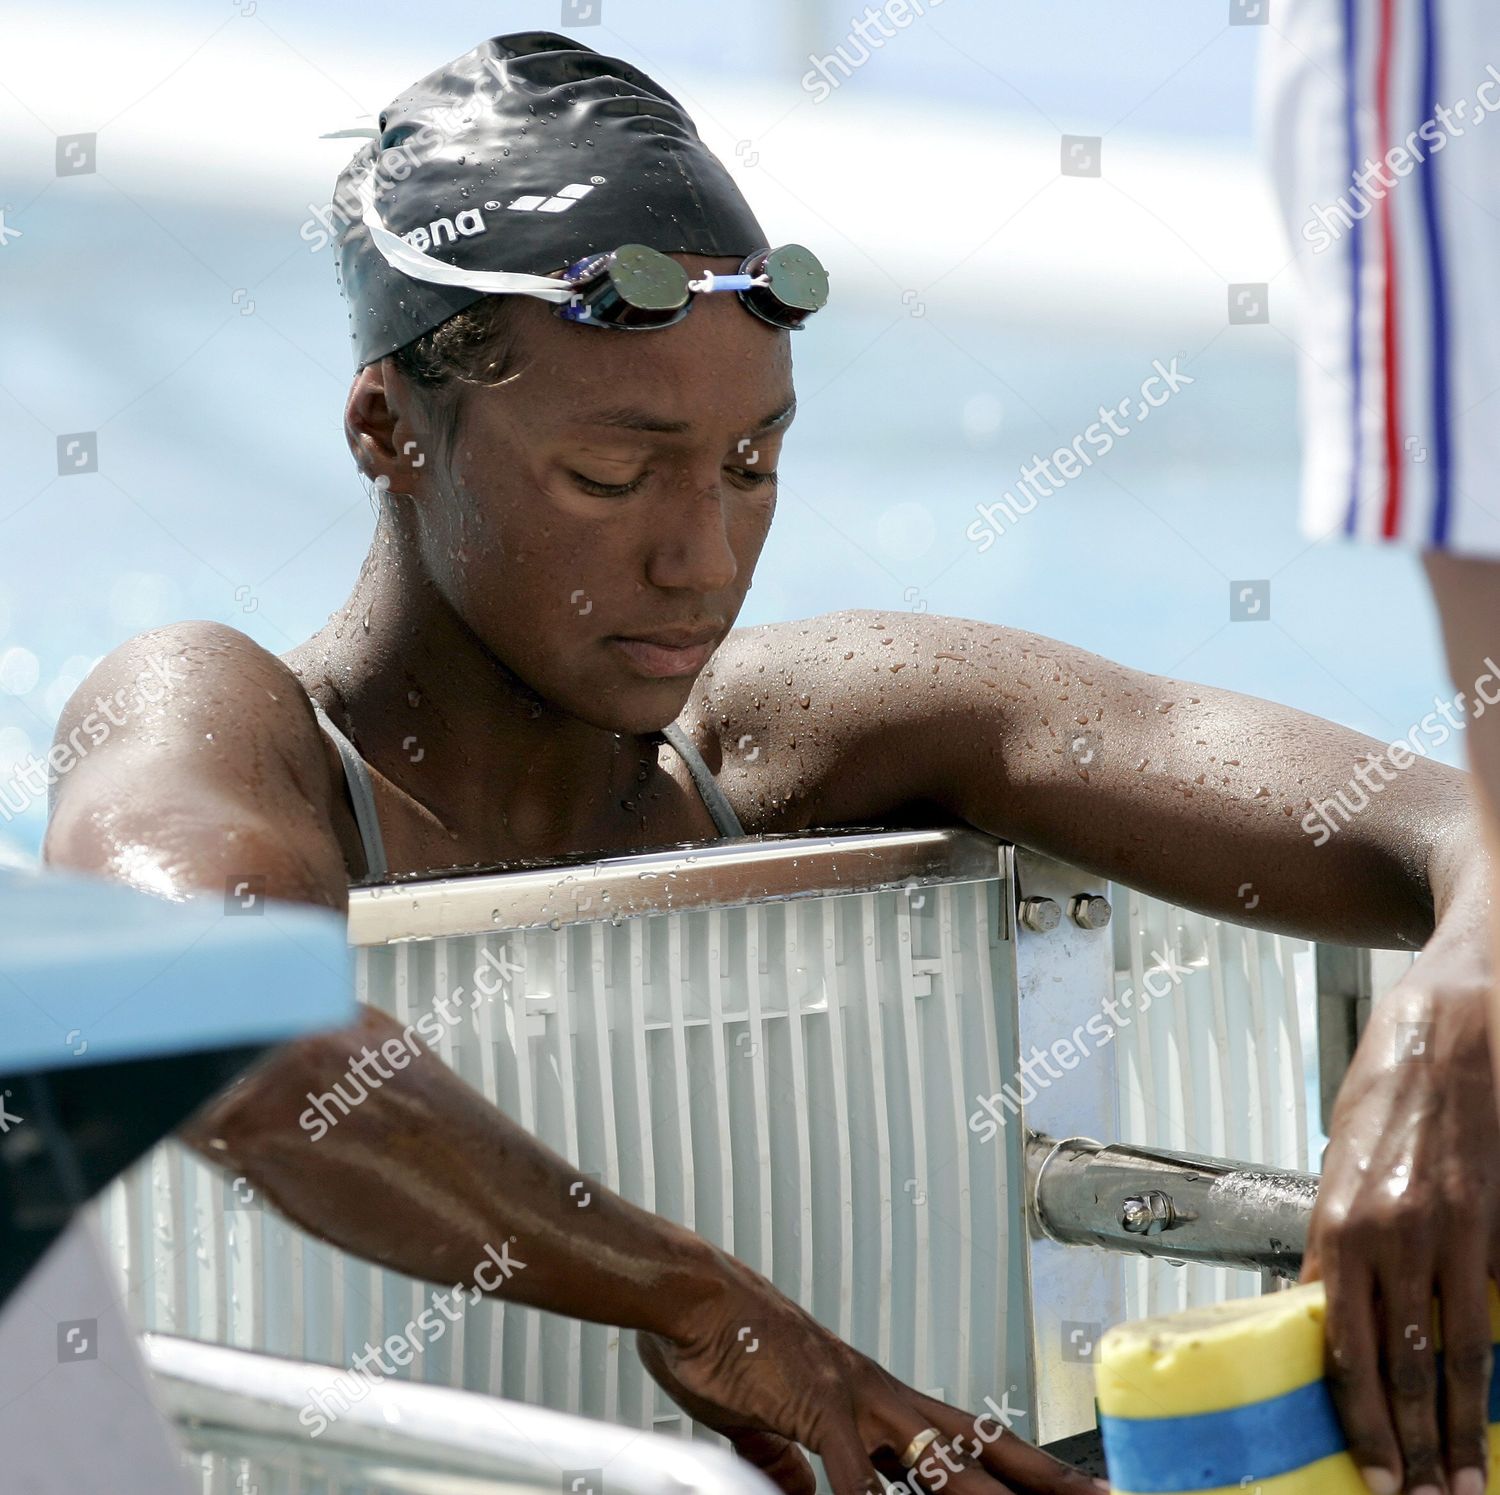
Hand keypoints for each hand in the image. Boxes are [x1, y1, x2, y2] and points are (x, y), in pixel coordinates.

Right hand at [637, 1247, 1103, 1494]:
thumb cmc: (728, 1343)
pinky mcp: (816, 1405)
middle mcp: (880, 1395)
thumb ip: (792, 1461)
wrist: (693, 1294)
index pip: (966, 1442)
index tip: (1065, 1491)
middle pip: (981, 1446)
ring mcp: (854, 1398)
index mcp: (875, 1399)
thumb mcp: (768, 1419)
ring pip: (939, 1459)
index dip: (1019, 1472)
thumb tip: (802, 1493)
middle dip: (1043, 1481)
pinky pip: (852, 1471)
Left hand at [1304, 945, 1498, 1494]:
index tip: (1374, 1475)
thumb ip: (1337, 1239)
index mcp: (1337, 1221)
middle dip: (1416, 1444)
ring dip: (1463, 1425)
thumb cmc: (1384, 1088)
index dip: (1361, 1419)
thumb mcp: (1337, 1160)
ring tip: (1467, 1483)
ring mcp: (1455, 1231)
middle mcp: (1393, 1234)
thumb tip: (1330, 1308)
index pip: (1344, 1346)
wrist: (1451, 1025)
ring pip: (1461, 1352)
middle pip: (1405, 1365)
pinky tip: (1498, 1403)